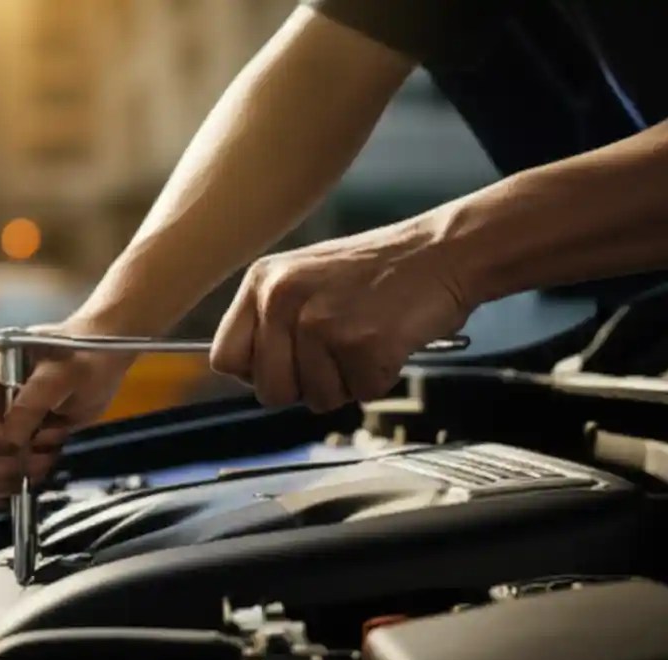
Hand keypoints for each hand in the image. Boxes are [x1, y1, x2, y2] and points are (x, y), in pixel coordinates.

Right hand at [0, 319, 132, 501]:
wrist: (91, 367)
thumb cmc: (80, 358)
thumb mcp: (67, 372)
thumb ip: (35, 400)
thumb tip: (9, 438)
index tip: (20, 443)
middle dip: (1, 463)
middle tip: (38, 458)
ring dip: (5, 478)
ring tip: (40, 463)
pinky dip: (3, 486)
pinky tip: (29, 473)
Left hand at [210, 220, 472, 412]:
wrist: (442, 251)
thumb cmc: (379, 270)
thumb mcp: (304, 277)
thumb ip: (270, 321)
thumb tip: (250, 376)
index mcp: (262, 281)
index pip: (224, 358)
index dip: (255, 374)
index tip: (282, 367)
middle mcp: (282, 299)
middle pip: (268, 390)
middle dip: (303, 387)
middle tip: (335, 356)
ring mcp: (321, 322)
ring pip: (315, 399)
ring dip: (345, 382)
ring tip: (365, 340)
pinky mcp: (362, 344)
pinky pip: (359, 394)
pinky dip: (378, 379)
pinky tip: (388, 343)